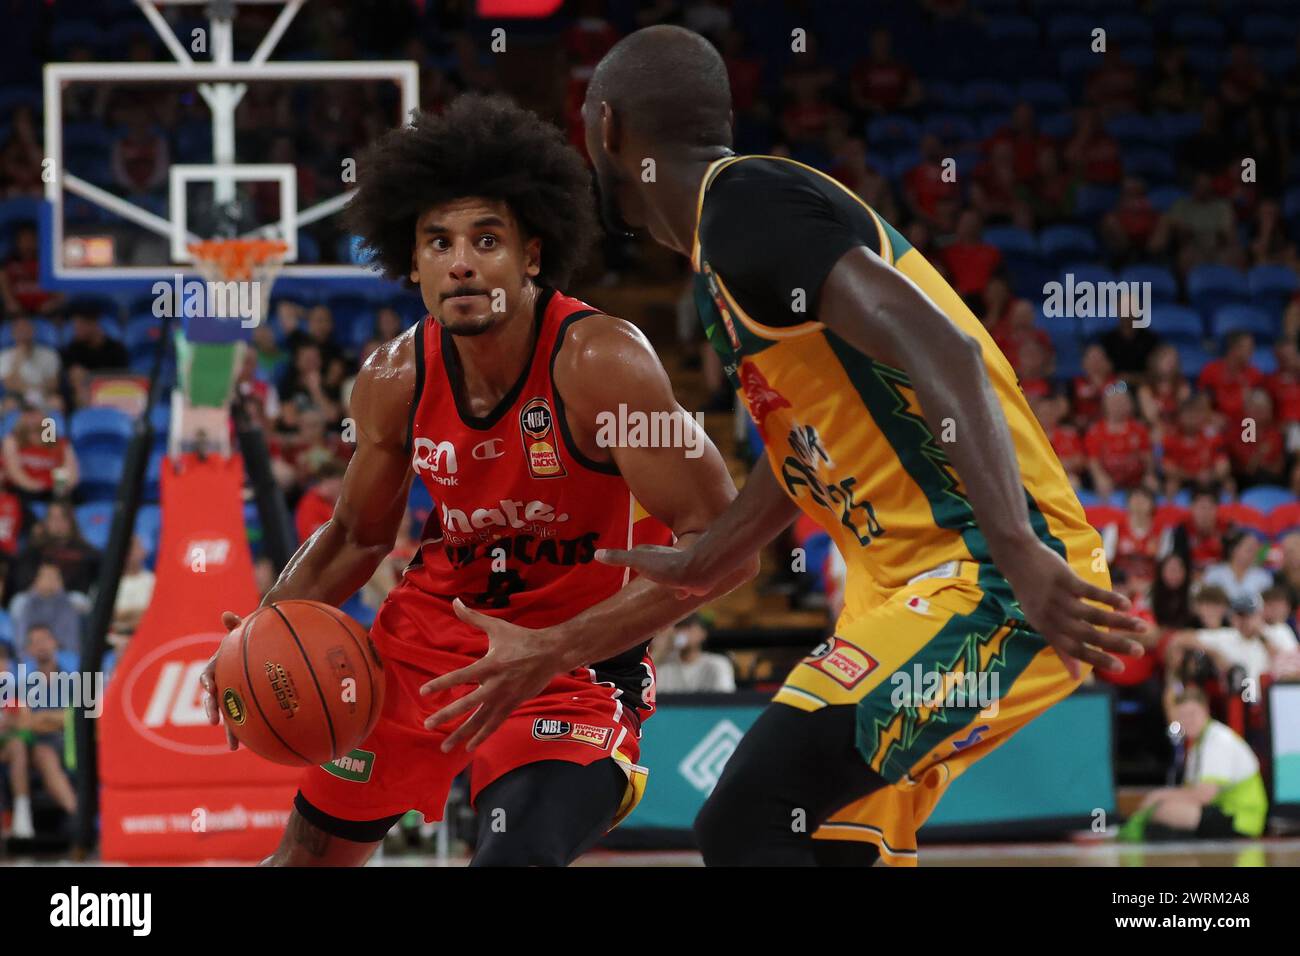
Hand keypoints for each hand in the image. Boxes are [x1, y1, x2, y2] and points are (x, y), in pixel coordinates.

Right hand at [199, 611, 243, 750]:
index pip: (208, 676)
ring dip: (230, 731)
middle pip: (214, 700)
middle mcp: (222, 683)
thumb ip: (235, 624)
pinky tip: (257, 744)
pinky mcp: (244, 703)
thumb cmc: (249, 637)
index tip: (212, 689)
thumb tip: (227, 614)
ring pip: (228, 715)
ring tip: (234, 746)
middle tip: (215, 721)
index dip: (208, 682)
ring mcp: (232, 695)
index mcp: (218, 667)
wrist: (259, 645)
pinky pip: (245, 718)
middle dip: (213, 711)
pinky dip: (248, 730)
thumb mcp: (243, 629)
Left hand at [418, 599, 567, 753]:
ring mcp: (505, 698)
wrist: (552, 653)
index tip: (424, 692)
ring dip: (461, 734)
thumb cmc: (522, 639)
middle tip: (428, 725)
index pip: (460, 677)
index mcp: (489, 665)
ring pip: (480, 720)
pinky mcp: (512, 705)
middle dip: (446, 716)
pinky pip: (494, 724)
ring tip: (445, 747)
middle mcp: (495, 685)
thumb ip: (473, 617)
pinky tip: (469, 747)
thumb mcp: (497, 627)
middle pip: (467, 704)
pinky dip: (481, 736)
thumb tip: (455, 601)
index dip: (441, 684)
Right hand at [595, 542, 713, 597]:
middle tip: (641, 572)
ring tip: (660, 584)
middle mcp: (664, 559)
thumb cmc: (666, 566)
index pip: (637, 553)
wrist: (697, 572)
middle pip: (653, 562)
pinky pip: (683, 587)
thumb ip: (618, 558)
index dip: (630, 557)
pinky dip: (680, 591)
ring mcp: (678, 569)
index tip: (624, 559)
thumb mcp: (637, 562)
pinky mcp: (689, 581)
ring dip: (666, 578)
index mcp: (650, 553)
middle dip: (648, 567)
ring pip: (669, 574)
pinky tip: (679, 595)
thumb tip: (596, 553)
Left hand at [1003, 544, 1147, 679]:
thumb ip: (1059, 647)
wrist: (1018, 559)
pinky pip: (1091, 591)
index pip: (1074, 650)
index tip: (1121, 668)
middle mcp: (1053, 616)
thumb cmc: (1032, 594)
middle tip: (1140, 651)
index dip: (1097, 659)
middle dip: (1115, 644)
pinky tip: (1127, 604)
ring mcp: (1059, 597)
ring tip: (1143, 627)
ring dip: (1121, 622)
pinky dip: (1110, 599)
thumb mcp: (1039, 622)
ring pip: (1094, 614)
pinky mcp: (1066, 579)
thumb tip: (1074, 676)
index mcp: (1046, 628)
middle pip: (1088, 634)